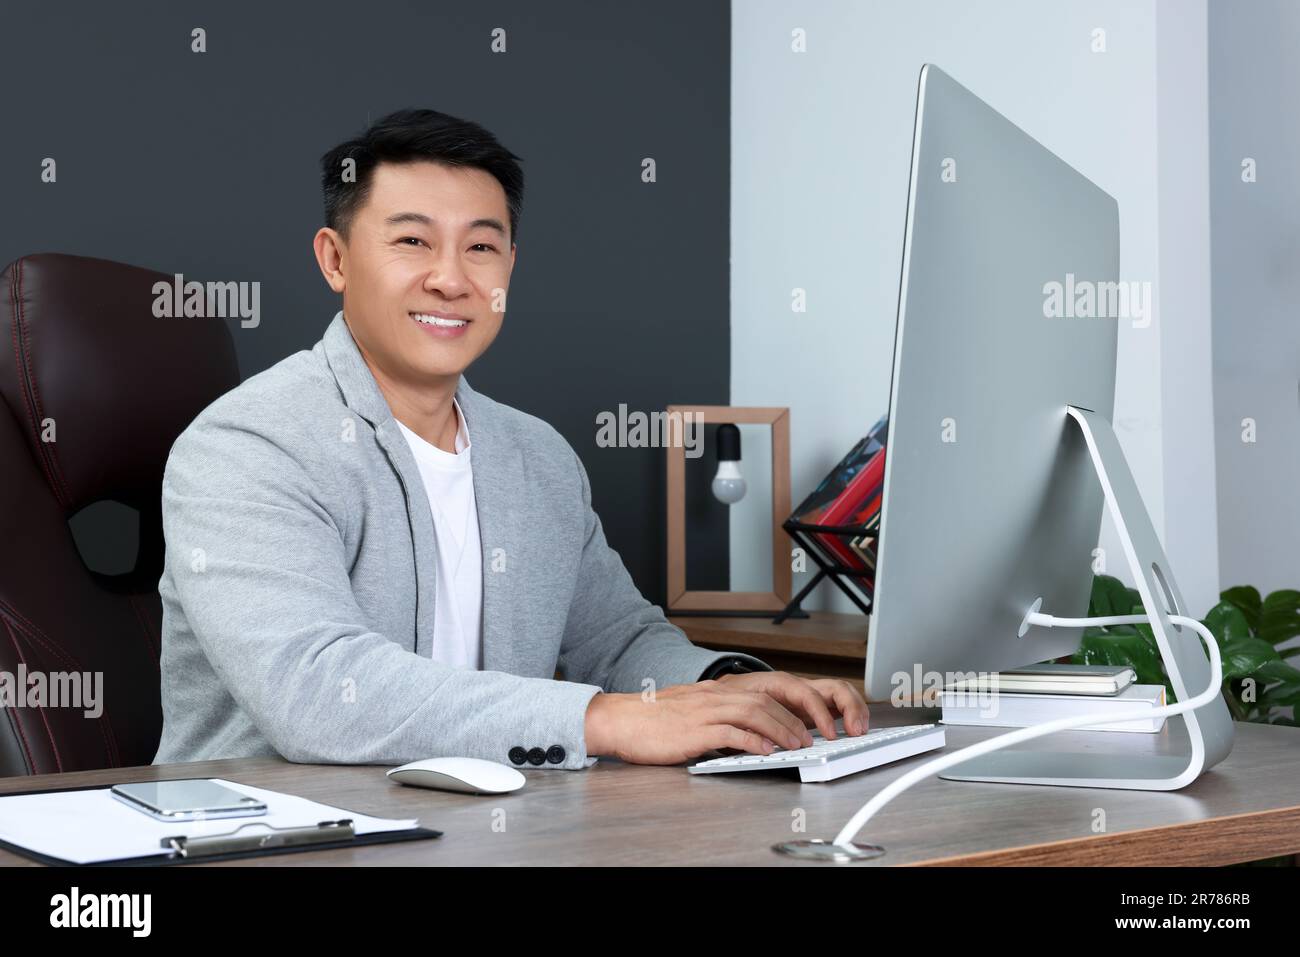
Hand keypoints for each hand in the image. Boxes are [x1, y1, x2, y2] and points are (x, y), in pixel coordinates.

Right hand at [582, 672, 869, 764]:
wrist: (622, 720)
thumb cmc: (659, 720)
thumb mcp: (702, 710)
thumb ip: (733, 716)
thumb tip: (766, 734)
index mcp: (725, 688)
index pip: (777, 685)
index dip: (807, 701)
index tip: (826, 721)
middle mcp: (720, 693)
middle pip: (774, 693)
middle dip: (805, 713)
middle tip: (824, 734)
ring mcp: (707, 709)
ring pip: (757, 710)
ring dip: (785, 728)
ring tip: (802, 745)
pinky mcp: (694, 729)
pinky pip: (730, 732)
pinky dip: (752, 741)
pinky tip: (766, 752)